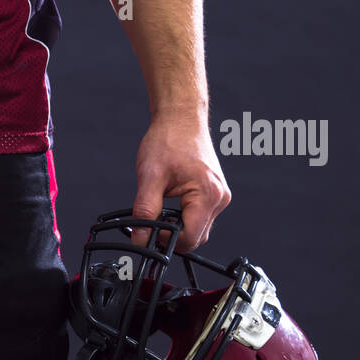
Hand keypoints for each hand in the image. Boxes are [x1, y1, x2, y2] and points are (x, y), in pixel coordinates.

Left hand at [130, 110, 229, 251]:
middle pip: (196, 238)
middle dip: (171, 237)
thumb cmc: (168, 140)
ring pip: (198, 229)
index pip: (190, 237)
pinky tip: (168, 207)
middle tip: (149, 225)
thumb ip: (145, 211)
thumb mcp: (150, 177)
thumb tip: (140, 239)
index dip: (166, 241)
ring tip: (158, 211)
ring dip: (177, 228)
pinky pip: (199, 218)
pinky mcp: (215, 194)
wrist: (181, 118)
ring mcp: (219, 196)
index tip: (147, 232)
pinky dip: (183, 219)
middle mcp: (219, 198)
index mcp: (208, 194)